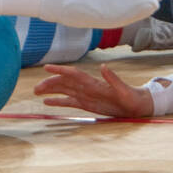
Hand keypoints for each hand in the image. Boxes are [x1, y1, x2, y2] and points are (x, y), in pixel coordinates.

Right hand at [33, 63, 154, 116]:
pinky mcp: (87, 104)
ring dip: (51, 90)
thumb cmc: (132, 97)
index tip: (47, 67)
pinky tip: (47, 102)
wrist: (137, 105)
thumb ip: (113, 78)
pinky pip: (69, 102)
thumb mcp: (124, 89)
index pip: (73, 74)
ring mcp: (86, 95)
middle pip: (65, 82)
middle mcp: (87, 87)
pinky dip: (58, 101)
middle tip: (35, 87)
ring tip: (36, 92)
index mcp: (94, 83)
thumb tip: (103, 67)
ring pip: (64, 91)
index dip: (60, 70)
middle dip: (50, 83)